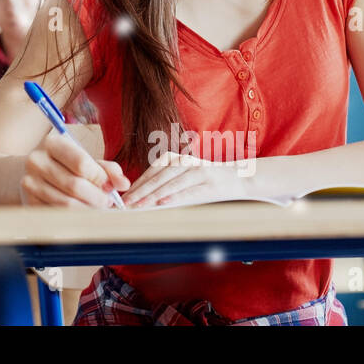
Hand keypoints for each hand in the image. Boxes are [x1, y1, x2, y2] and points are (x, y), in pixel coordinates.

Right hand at [20, 130, 129, 207]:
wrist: (35, 174)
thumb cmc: (66, 165)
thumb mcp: (86, 159)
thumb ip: (107, 169)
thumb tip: (123, 184)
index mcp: (52, 143)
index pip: (81, 163)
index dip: (100, 178)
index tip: (111, 187)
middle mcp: (36, 161)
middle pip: (74, 185)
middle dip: (97, 198)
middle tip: (107, 203)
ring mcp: (29, 183)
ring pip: (66, 204)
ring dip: (87, 210)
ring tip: (97, 209)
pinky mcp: (29, 202)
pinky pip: (57, 215)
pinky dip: (75, 218)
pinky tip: (83, 215)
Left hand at [121, 151, 249, 208]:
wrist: (240, 177)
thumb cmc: (207, 181)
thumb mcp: (186, 179)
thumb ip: (167, 185)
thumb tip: (144, 199)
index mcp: (178, 159)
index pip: (153, 171)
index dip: (137, 183)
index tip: (124, 196)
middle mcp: (186, 162)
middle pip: (159, 176)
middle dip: (141, 190)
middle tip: (126, 202)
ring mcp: (198, 171)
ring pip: (171, 183)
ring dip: (154, 194)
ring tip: (141, 204)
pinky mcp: (209, 182)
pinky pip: (189, 190)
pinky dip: (175, 196)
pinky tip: (163, 203)